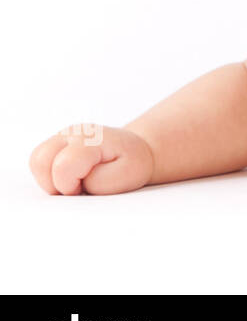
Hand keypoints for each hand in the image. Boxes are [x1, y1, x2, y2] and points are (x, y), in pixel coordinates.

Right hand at [29, 124, 154, 195]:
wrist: (135, 151)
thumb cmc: (132, 163)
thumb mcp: (127, 175)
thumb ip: (99, 181)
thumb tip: (75, 184)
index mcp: (91, 139)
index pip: (62, 166)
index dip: (69, 186)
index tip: (85, 188)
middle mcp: (73, 132)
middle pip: (40, 160)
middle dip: (54, 182)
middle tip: (78, 186)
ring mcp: (62, 135)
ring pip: (36, 161)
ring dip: (49, 179)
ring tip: (74, 181)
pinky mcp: (56, 142)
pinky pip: (38, 162)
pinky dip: (48, 174)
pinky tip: (69, 176)